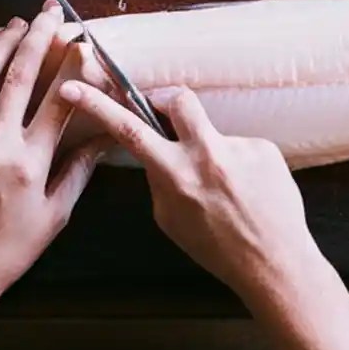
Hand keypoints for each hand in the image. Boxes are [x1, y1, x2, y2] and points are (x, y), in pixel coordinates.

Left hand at [0, 2, 105, 305]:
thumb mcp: (55, 215)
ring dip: (1, 42)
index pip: (57, 102)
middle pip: (18, 78)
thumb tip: (103, 139)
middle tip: (52, 12)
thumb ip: (78, 171)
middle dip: (37, 39)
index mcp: (29, 162)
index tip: (84, 43)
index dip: (72, 67)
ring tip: (18, 19)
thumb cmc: (12, 249)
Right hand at [58, 81, 321, 299]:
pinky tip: (248, 191)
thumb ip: (159, 178)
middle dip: (165, 100)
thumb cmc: (218, 249)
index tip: (73, 87)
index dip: (96, 104)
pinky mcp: (266, 148)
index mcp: (176, 174)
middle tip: (164, 114)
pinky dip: (238, 165)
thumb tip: (157, 154)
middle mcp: (207, 154)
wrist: (274, 262)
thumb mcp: (169, 218)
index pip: (128, 129)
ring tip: (226, 188)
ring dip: (209, 151)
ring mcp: (240, 147)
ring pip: (212, 133)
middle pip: (178, 99)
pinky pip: (240, 148)